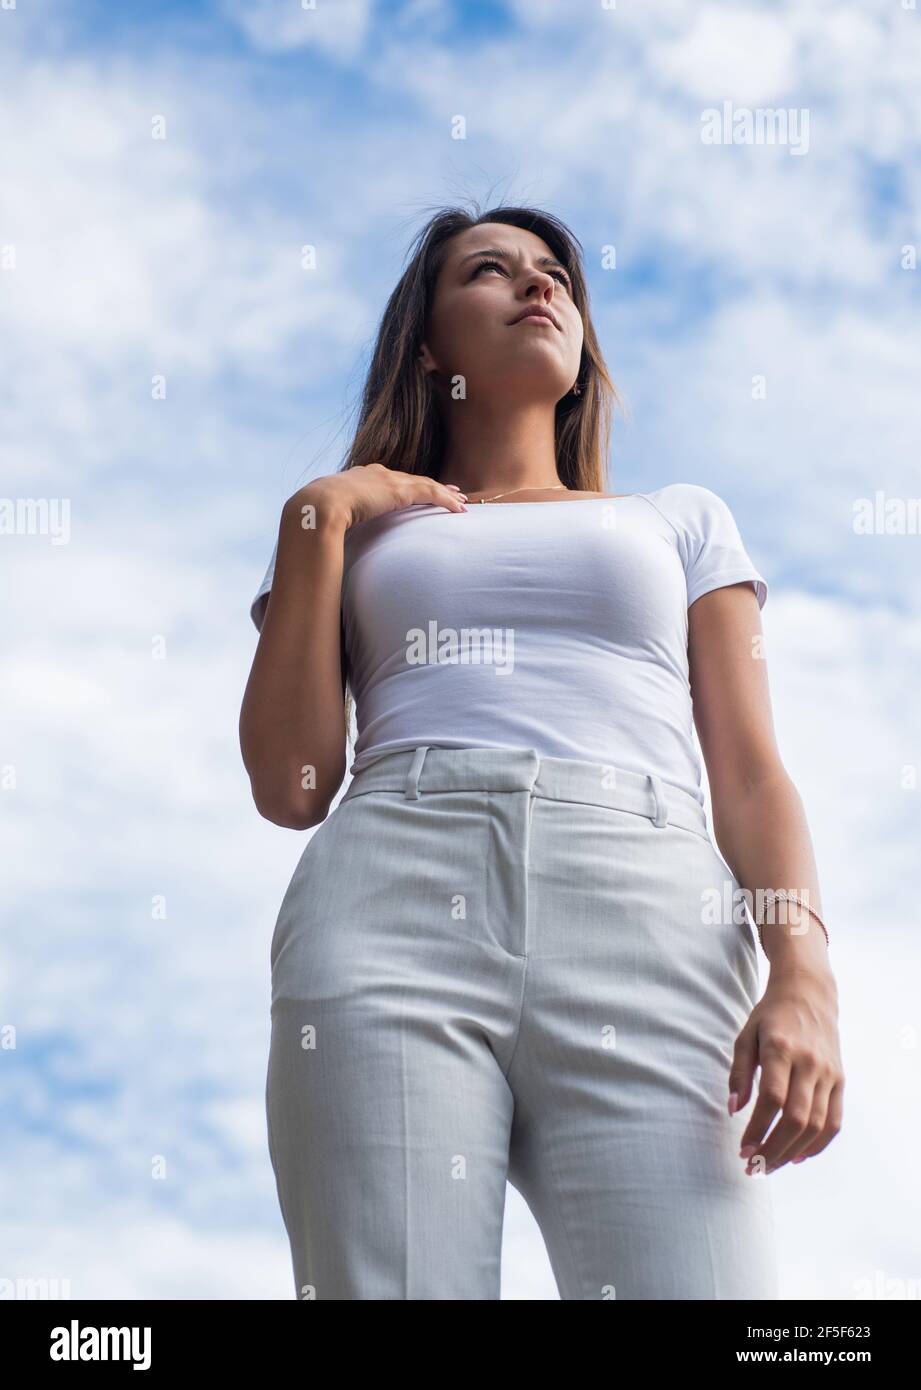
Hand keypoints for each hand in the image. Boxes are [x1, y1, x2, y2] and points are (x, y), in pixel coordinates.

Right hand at [286, 463, 467, 531]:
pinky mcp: (399, 490)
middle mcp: (376, 474)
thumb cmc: (315, 516)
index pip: (390, 481)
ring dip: (445, 493)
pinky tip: (459, 509)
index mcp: (359, 479)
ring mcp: (388, 480)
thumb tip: (329, 543)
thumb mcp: (328, 519)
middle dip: (431, 486)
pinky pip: (431, 493)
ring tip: (461, 502)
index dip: (407, 487)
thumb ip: (336, 527)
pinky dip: (446, 500)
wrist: (318, 506)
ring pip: (426, 484)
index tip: (417, 492)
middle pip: (411, 479)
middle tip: (451, 493)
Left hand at [728, 968, 843, 1174]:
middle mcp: (809, 1063)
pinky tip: (798, 1156)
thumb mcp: (746, 1036)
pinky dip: (818, 1144)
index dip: (758, 1130)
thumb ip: (738, 1073)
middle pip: (796, 1118)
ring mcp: (828, 1073)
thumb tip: (733, 1110)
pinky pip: (834, 1121)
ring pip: (816, 1124)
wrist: (809, 993)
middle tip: (755, 1167)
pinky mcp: (839, 1080)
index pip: (772, 1100)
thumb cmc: (770, 1016)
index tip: (743, 1150)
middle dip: (774, 1149)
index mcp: (780, 1049)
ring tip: (771, 1165)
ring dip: (793, 1151)